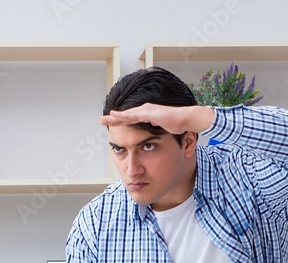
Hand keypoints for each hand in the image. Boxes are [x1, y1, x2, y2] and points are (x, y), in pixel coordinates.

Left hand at [100, 104, 214, 135]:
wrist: (186, 119)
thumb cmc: (179, 124)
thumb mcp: (165, 128)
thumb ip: (158, 126)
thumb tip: (154, 127)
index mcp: (148, 114)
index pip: (132, 118)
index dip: (122, 121)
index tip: (112, 124)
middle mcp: (145, 110)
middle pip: (126, 115)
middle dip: (114, 118)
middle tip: (102, 120)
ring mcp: (146, 110)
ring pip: (126, 114)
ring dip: (114, 117)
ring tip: (103, 119)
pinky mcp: (148, 113)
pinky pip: (133, 115)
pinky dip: (123, 116)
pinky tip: (114, 116)